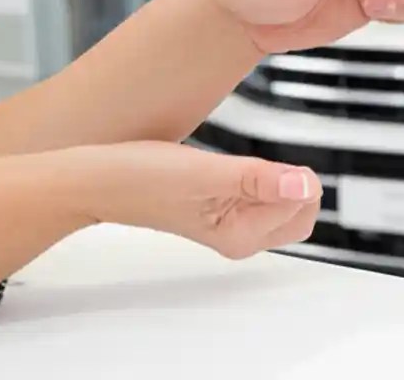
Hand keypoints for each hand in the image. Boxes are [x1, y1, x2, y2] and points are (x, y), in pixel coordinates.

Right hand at [73, 142, 322, 259]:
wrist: (98, 179)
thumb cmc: (140, 178)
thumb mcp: (205, 171)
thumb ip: (258, 180)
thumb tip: (305, 186)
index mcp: (240, 238)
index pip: (303, 209)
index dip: (294, 179)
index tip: (264, 164)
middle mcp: (241, 237)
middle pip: (301, 212)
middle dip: (291, 183)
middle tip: (255, 164)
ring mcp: (233, 224)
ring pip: (284, 201)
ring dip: (274, 178)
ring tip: (236, 167)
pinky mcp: (224, 207)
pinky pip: (263, 192)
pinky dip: (260, 176)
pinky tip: (232, 168)